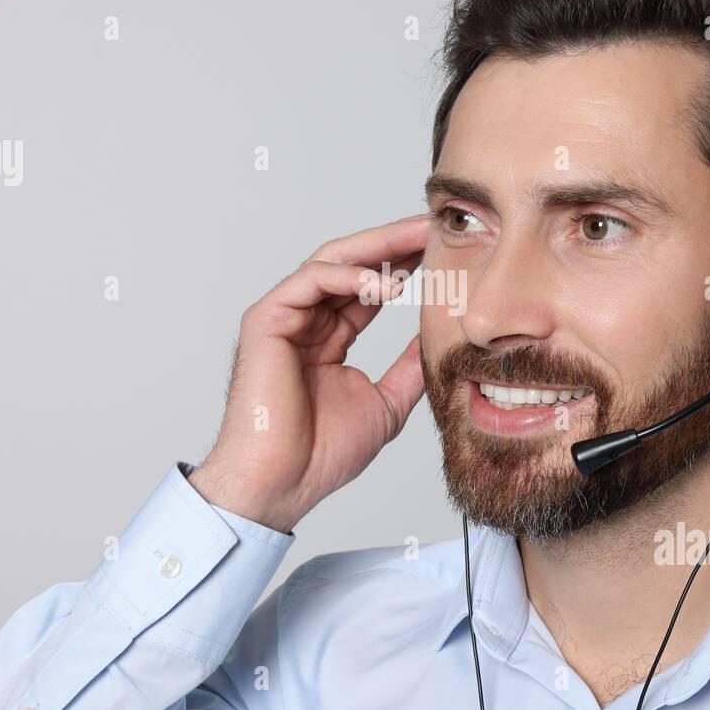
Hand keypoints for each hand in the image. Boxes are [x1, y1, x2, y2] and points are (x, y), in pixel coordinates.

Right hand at [188, 215, 428, 532]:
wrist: (282, 482)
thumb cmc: (321, 454)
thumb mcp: (385, 402)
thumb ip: (407, 367)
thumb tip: (437, 338)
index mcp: (328, 339)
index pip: (368, 288)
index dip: (405, 266)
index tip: (443, 253)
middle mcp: (305, 321)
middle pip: (352, 264)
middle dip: (394, 243)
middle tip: (432, 226)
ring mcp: (284, 318)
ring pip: (331, 261)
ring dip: (377, 248)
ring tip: (418, 241)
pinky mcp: (266, 320)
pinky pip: (310, 280)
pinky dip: (348, 275)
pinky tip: (385, 283)